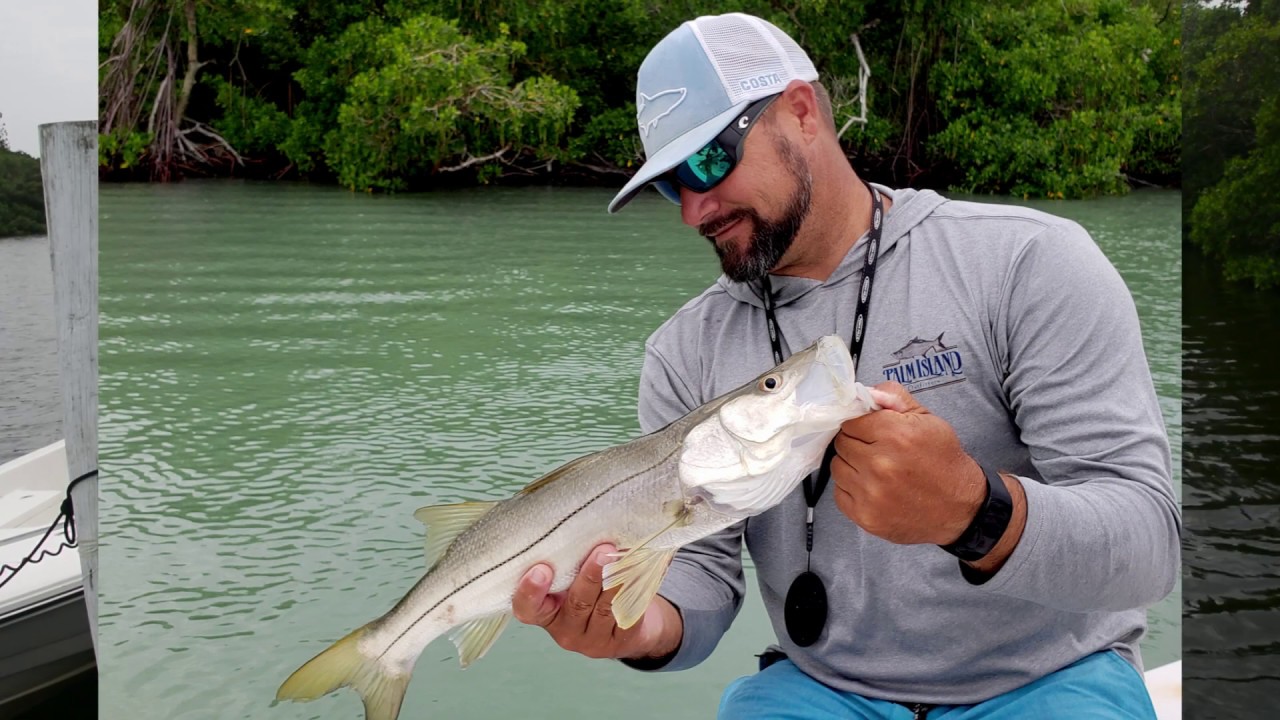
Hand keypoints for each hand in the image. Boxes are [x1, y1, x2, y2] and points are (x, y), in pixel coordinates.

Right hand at [512, 544, 682, 660]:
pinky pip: (627, 614)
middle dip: (589, 577)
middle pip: (576, 604)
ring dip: (615, 580)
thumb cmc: (589, 591)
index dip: (530, 592)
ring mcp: (594, 639)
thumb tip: (576, 519)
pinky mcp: (620, 640)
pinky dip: (633, 590)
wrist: (624, 623)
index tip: (541, 569)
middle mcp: (566, 630)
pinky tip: (638, 570)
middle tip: (602, 550)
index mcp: (546, 613)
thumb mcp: (569, 580)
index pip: (528, 609)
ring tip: (623, 555)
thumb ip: (566, 562)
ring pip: (604, 609)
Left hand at [831, 382, 985, 544]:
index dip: (861, 425)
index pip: (850, 422)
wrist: (960, 507)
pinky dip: (851, 489)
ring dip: (851, 466)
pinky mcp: (866, 516)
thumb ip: (894, 398)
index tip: (871, 432)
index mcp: (895, 435)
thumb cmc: (943, 461)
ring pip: (837, 467)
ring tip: (874, 469)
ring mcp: (871, 493)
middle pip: (842, 443)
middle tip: (875, 450)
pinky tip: (872, 488)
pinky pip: (839, 494)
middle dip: (856, 444)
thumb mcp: (928, 420)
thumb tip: (864, 392)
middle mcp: (880, 464)